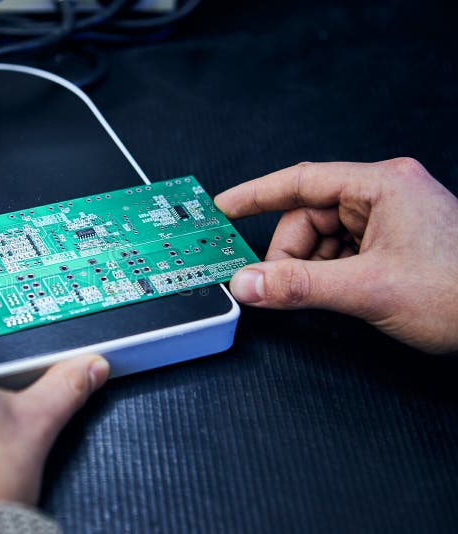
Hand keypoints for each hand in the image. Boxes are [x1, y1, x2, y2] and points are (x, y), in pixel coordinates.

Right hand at [214, 158, 457, 353]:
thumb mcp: (368, 289)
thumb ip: (299, 286)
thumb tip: (249, 283)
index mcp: (383, 185)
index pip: (301, 181)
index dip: (255, 194)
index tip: (221, 208)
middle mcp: (387, 196)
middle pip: (309, 216)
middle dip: (289, 254)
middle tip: (275, 285)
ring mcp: (393, 220)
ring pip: (324, 239)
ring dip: (311, 268)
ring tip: (322, 295)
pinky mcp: (396, 245)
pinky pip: (343, 252)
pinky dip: (330, 274)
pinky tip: (340, 294)